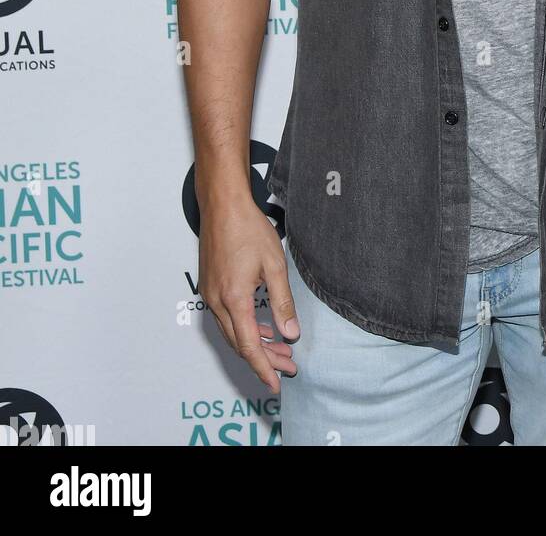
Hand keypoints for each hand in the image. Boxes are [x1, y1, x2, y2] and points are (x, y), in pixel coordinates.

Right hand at [199, 197, 300, 392]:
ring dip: (255, 344)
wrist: (222, 206)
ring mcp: (210, 294)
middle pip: (240, 343)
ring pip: (232, 332)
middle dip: (264, 359)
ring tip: (280, 350)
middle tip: (288, 366)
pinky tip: (261, 328)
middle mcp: (217, 301)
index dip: (264, 367)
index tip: (277, 383)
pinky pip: (226, 318)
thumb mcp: (275, 265)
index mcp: (234, 298)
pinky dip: (244, 328)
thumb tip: (290, 333)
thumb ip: (283, 302)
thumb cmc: (248, 229)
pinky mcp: (210, 286)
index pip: (249, 346)